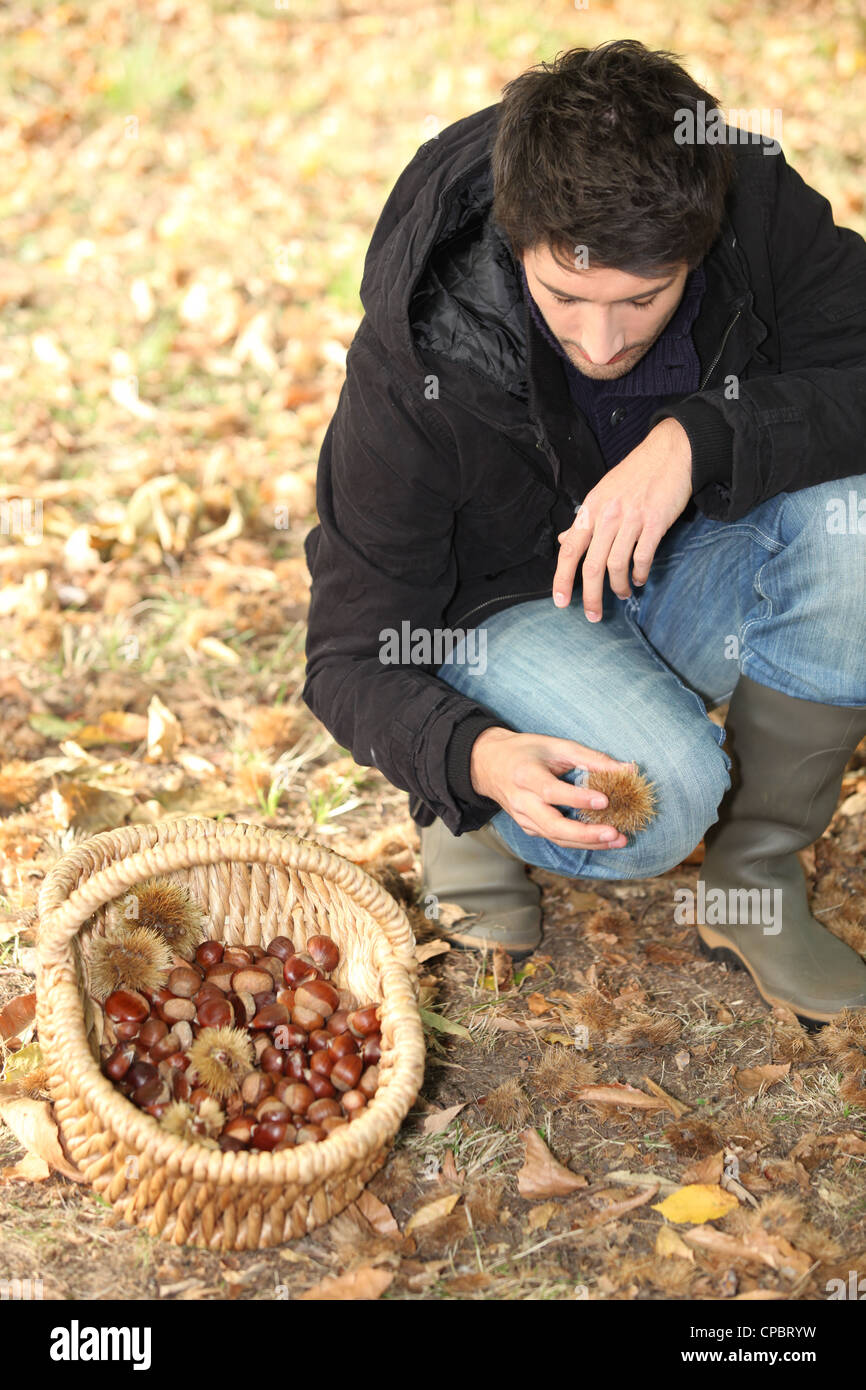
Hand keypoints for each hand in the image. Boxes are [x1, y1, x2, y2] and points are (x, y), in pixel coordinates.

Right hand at [470, 726, 632, 849]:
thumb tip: (628, 770)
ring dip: (588, 842)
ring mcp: (524, 818)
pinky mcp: (529, 827)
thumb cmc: (525, 751)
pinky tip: (601, 839)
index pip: (552, 792)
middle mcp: (522, 801)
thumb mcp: (556, 746)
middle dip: (586, 834)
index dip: (578, 799)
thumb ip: (591, 758)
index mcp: (526, 776)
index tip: (605, 800)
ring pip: (557, 837)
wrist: (488, 764)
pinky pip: (555, 838)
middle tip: (615, 834)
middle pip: (553, 826)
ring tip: (618, 840)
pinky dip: (579, 841)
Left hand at [553, 417, 692, 621]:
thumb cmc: (635, 474)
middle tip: (593, 615)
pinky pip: (642, 557)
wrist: (670, 452)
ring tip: (622, 594)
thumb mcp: (602, 493)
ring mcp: (631, 519)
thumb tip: (564, 541)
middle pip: (591, 566)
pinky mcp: (654, 522)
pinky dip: (640, 573)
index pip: (569, 550)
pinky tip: (640, 579)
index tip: (560, 602)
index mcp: (590, 510)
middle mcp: (607, 516)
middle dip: (590, 596)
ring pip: (616, 565)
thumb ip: (584, 521)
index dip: (561, 579)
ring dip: (619, 587)